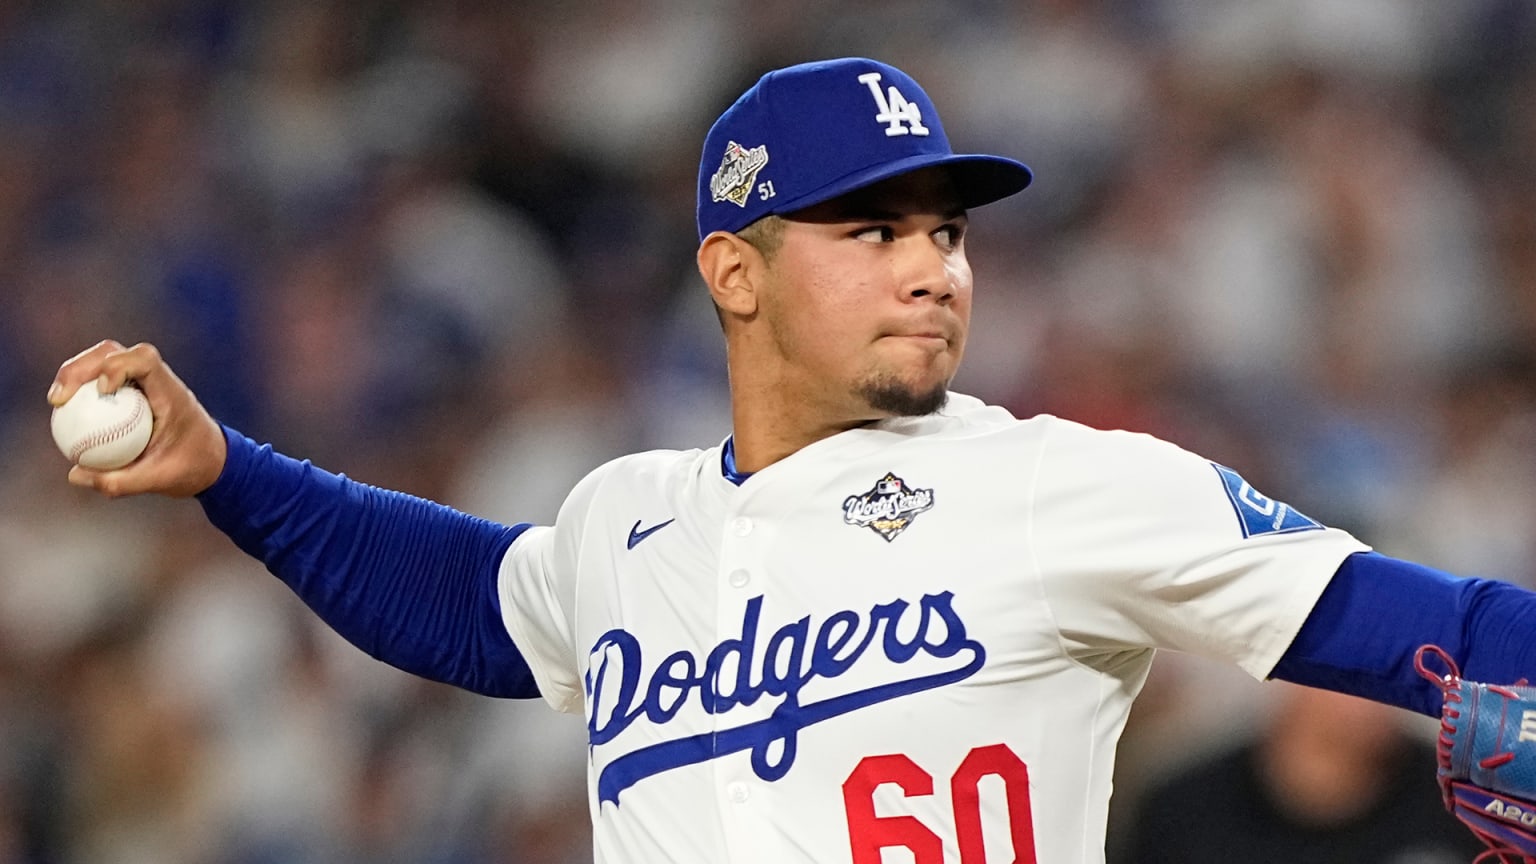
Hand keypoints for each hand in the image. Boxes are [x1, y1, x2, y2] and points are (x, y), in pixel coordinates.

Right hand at [48, 341, 226, 497]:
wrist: (213, 461)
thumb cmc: (193, 468)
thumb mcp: (161, 480)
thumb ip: (121, 482)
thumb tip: (75, 475)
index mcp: (171, 393)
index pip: (145, 360)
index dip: (117, 365)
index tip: (102, 391)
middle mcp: (157, 380)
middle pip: (114, 352)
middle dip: (81, 366)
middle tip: (58, 398)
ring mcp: (144, 383)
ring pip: (104, 360)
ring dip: (76, 373)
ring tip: (56, 400)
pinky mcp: (133, 392)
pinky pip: (102, 381)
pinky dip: (82, 390)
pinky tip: (65, 412)